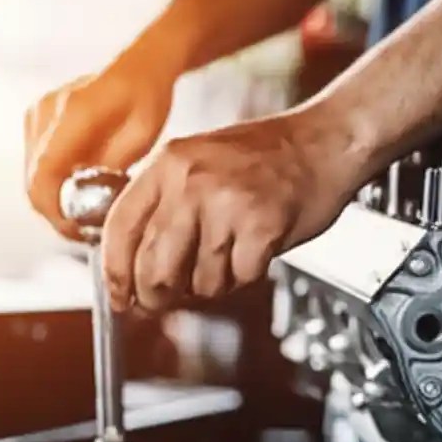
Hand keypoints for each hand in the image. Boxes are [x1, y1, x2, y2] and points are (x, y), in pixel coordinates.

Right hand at [26, 52, 176, 238]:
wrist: (139, 68)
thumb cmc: (147, 98)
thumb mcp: (142, 139)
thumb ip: (111, 171)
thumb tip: (90, 207)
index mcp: (74, 114)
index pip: (45, 174)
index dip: (55, 211)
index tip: (75, 230)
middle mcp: (46, 112)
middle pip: (33, 181)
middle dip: (55, 213)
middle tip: (83, 232)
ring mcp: (37, 115)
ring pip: (31, 177)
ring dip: (53, 201)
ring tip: (83, 214)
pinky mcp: (35, 121)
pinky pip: (35, 165)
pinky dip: (51, 184)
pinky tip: (76, 191)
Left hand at [102, 108, 363, 311]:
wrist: (326, 141)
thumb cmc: (269, 156)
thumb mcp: (200, 161)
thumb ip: (165, 203)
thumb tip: (135, 264)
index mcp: (169, 162)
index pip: (120, 227)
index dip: (115, 272)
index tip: (119, 295)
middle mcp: (192, 181)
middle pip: (153, 268)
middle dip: (157, 297)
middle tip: (167, 300)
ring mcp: (227, 204)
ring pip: (199, 282)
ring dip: (213, 284)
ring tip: (230, 256)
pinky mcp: (261, 228)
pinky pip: (238, 279)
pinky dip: (245, 277)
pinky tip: (254, 252)